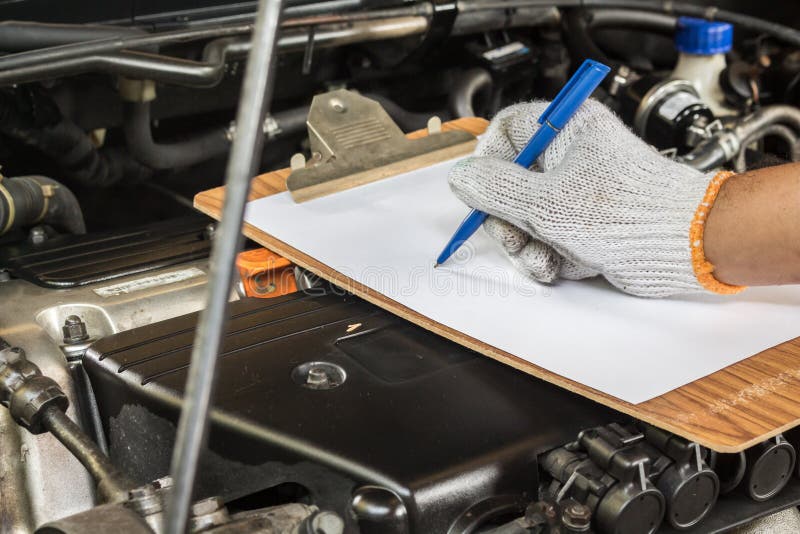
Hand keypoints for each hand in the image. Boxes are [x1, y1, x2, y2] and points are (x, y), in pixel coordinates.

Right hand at [448, 100, 743, 296]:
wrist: (685, 246)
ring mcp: (578, 193)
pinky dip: (551, 256)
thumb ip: (495, 189)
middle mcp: (571, 156)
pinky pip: (550, 238)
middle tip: (513, 238)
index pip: (508, 130)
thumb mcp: (546, 202)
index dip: (488, 161)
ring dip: (527, 245)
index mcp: (566, 129)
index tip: (481, 191)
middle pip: (510, 183)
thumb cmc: (626, 213)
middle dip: (508, 219)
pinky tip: (560, 267)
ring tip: (542, 260)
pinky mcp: (586, 225)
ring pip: (527, 217)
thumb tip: (460, 178)